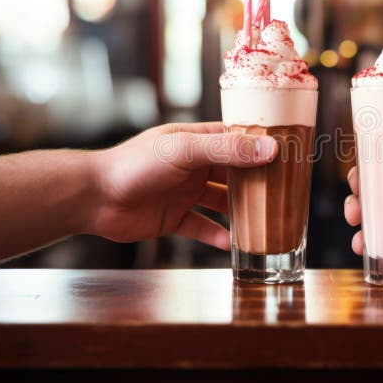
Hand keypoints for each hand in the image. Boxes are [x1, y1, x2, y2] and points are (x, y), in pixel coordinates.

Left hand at [89, 122, 276, 248]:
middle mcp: (193, 165)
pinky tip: (234, 245)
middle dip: (257, 181)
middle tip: (284, 191)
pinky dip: (218, 236)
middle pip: (234, 172)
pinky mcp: (174, 218)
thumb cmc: (134, 165)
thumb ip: (227, 150)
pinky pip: (202, 227)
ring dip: (242, 211)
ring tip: (266, 221)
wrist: (95, 197)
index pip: (236, 138)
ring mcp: (184, 192)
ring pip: (222, 201)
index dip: (261, 144)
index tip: (288, 153)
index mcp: (196, 140)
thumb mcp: (185, 150)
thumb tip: (269, 148)